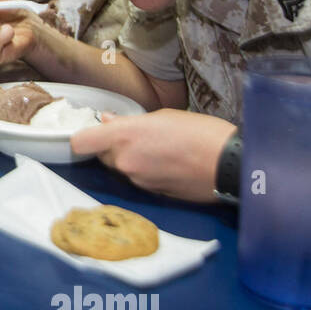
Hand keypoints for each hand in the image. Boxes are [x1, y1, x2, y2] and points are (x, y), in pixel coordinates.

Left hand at [70, 109, 237, 201]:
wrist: (230, 165)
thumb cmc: (202, 133)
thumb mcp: (163, 116)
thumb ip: (129, 122)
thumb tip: (108, 121)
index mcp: (124, 136)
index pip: (80, 142)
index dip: (84, 137)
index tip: (93, 131)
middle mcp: (124, 161)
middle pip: (101, 155)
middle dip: (112, 147)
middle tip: (137, 136)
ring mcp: (137, 180)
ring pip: (121, 167)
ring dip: (132, 159)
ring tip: (159, 148)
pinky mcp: (150, 193)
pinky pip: (139, 179)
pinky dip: (146, 171)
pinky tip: (168, 162)